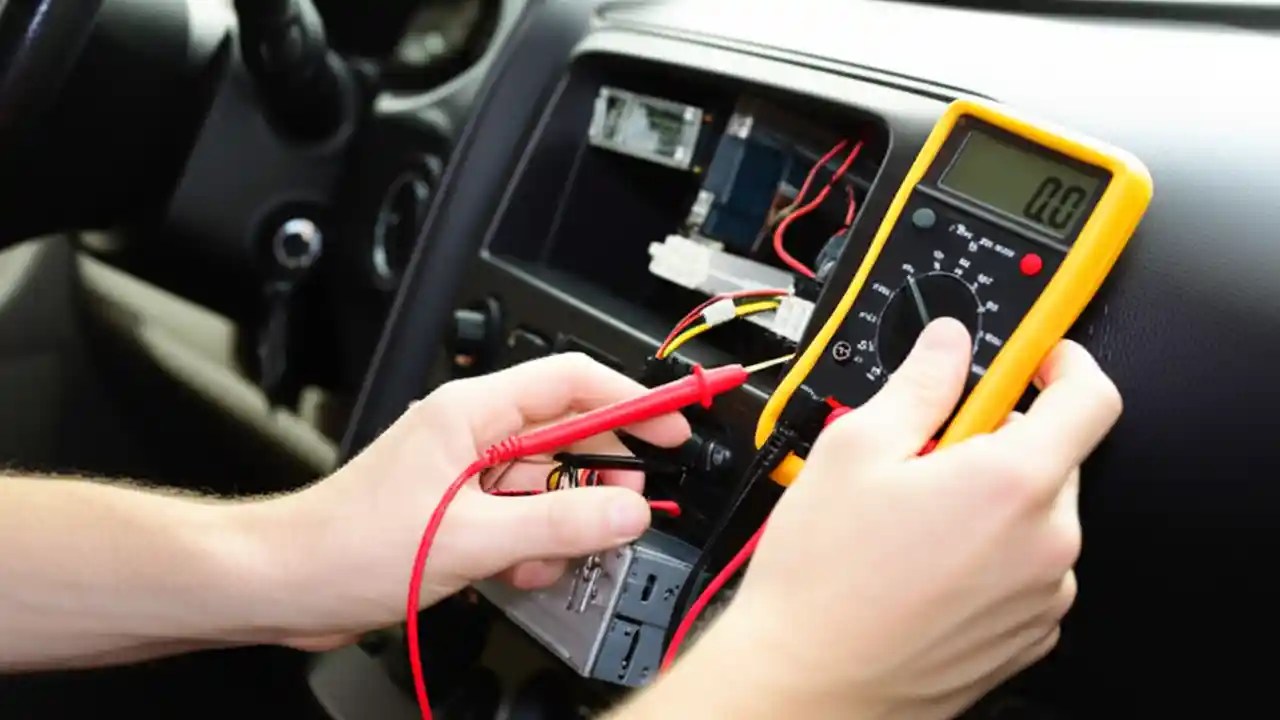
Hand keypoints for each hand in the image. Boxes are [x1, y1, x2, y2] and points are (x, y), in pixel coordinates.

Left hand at [266, 353, 689, 648]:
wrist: (286, 583)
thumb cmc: (347, 545)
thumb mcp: (470, 538)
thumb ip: (559, 525)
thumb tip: (627, 511)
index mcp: (473, 413)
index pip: (573, 382)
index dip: (632, 400)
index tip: (672, 427)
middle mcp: (472, 435)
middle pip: (568, 437)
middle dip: (600, 479)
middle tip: (626, 513)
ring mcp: (466, 475)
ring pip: (548, 486)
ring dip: (562, 525)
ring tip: (548, 555)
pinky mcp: (459, 512)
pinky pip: (522, 518)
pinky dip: (532, 545)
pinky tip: (515, 570)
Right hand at [694, 318, 1119, 717]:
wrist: (808, 685)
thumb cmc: (824, 581)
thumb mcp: (854, 449)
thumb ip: (918, 384)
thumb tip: (948, 345)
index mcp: (1013, 484)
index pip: (1090, 397)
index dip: (1066, 363)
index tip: (1038, 359)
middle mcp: (1047, 545)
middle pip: (1057, 457)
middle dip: (1001, 438)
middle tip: (930, 450)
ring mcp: (1042, 598)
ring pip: (1038, 516)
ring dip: (994, 500)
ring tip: (915, 520)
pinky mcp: (1027, 638)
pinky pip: (1028, 570)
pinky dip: (992, 553)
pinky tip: (926, 564)